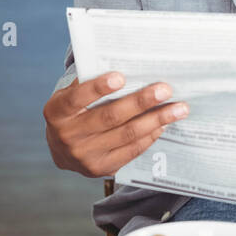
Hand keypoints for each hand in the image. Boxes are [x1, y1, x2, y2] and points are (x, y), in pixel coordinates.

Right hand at [44, 72, 188, 177]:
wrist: (61, 149)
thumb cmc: (72, 112)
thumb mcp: (69, 96)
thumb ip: (89, 83)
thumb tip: (128, 67)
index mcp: (57, 111)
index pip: (77, 97)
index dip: (98, 87)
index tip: (121, 76)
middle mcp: (68, 136)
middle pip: (110, 117)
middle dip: (140, 102)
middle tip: (165, 90)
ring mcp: (85, 155)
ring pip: (126, 135)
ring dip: (156, 120)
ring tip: (178, 109)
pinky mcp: (101, 169)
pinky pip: (131, 151)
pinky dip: (150, 136)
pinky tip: (163, 124)